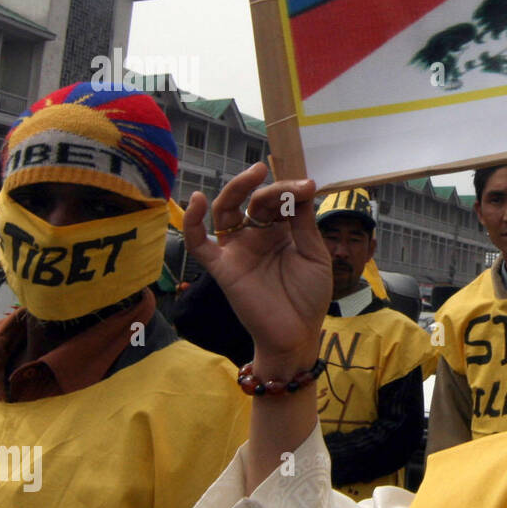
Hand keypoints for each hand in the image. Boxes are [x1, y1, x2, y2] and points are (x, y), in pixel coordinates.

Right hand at [184, 163, 331, 374]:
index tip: (309, 185)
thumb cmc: (309, 296)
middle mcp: (256, 236)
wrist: (298, 334)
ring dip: (236, 189)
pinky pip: (198, 243)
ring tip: (254, 173)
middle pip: (255, 201)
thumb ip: (304, 224)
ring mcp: (237, 249)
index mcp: (281, 232)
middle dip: (271, 188)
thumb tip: (302, 187)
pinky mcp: (222, 267)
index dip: (291, 190)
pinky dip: (191, 222)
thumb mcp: (315, 255)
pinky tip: (194, 200)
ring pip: (226, 211)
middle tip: (288, 181)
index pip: (279, 201)